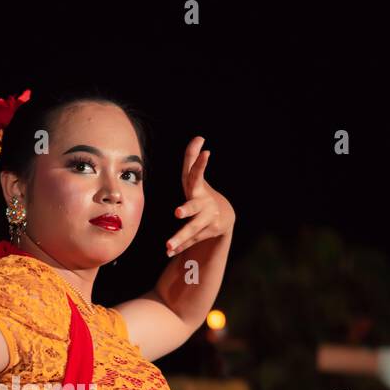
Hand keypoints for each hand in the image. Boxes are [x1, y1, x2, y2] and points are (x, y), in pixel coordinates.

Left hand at [165, 135, 235, 255]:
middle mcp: (203, 204)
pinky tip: (168, 252)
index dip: (200, 163)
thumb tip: (199, 137)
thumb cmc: (200, 192)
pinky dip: (180, 246)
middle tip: (177, 212)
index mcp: (197, 188)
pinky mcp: (205, 233)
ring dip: (180, 237)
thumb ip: (192, 158)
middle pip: (194, 207)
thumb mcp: (195, 177)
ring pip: (192, 229)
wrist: (223, 216)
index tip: (206, 152)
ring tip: (167, 244)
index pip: (197, 174)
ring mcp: (205, 220)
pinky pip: (190, 240)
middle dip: (187, 209)